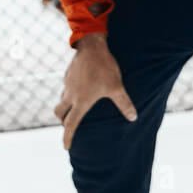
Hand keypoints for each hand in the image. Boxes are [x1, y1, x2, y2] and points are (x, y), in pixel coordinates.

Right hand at [53, 33, 136, 149]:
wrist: (92, 46)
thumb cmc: (104, 67)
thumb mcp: (116, 87)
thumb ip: (124, 103)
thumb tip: (133, 117)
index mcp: (81, 101)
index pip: (71, 124)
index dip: (68, 137)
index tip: (66, 147)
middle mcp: (71, 94)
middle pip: (59, 113)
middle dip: (63, 121)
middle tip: (69, 126)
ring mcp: (68, 83)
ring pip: (62, 99)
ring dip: (65, 107)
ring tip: (75, 108)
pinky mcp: (68, 74)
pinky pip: (66, 88)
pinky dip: (69, 94)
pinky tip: (80, 90)